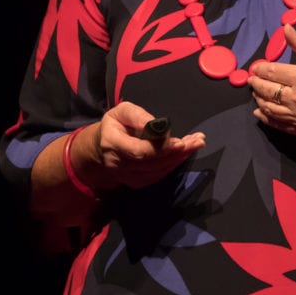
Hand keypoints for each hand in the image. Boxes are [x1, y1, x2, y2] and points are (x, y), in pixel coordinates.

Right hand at [81, 101, 205, 190]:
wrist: (98, 151)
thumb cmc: (113, 127)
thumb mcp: (120, 112)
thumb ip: (138, 116)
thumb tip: (157, 124)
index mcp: (113, 144)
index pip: (140, 151)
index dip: (161, 148)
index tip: (180, 141)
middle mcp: (119, 164)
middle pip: (152, 162)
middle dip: (177, 152)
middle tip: (197, 141)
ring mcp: (127, 176)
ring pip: (157, 171)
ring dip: (179, 158)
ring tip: (196, 144)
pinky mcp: (135, 182)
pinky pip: (157, 176)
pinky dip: (172, 165)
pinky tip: (183, 155)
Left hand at [247, 26, 295, 138]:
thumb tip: (286, 28)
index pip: (274, 73)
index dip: (261, 69)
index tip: (254, 67)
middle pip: (269, 91)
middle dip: (256, 84)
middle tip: (251, 79)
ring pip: (271, 110)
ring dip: (259, 100)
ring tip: (255, 93)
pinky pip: (281, 126)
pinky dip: (267, 119)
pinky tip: (261, 113)